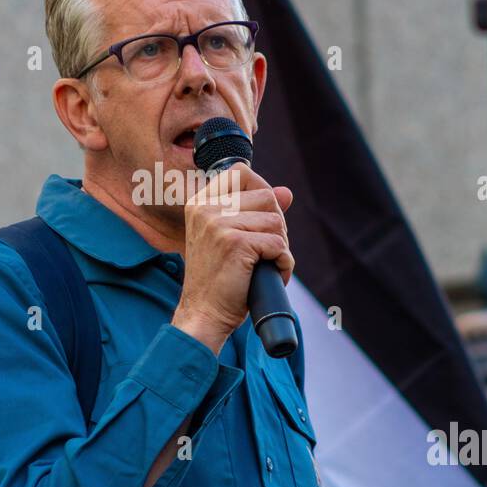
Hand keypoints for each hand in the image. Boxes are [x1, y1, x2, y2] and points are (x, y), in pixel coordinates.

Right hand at [172, 163, 293, 353]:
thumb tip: (287, 191)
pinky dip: (283, 263)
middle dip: (276, 225)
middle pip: (266, 197)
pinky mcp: (236, 243)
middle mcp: (206, 208)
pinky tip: (270, 275)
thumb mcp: (231, 238)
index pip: (241, 172)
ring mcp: (219, 224)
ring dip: (281, 246)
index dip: (262, 192)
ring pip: (276, 221)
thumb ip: (255, 211)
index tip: (260, 221)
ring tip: (266, 265)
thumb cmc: (218, 279)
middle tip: (266, 252)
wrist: (204, 314)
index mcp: (200, 203)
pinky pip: (278, 244)